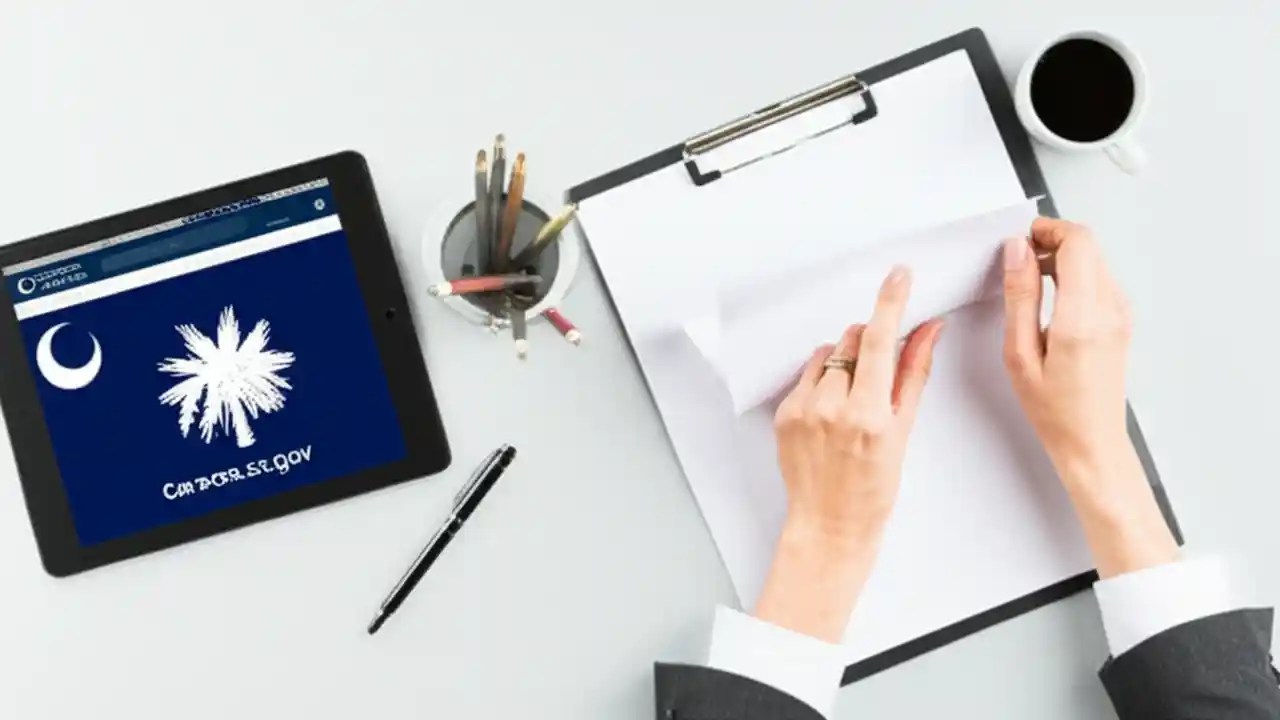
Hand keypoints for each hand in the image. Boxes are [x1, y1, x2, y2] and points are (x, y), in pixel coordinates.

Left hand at [755, 266, 943, 641]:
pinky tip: (832, 410)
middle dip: (869, 341)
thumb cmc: (873, 489)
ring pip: (827, 355)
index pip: (878, 341)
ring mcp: (803, 411)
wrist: (830, 525)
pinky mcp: (784, 415)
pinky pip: (806, 377)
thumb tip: (927, 331)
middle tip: (880, 366)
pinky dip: (822, 381)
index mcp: (869, 414)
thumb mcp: (903, 432)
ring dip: (844, 360)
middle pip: (851, 341)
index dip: (890, 302)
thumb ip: (912, 375)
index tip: (898, 276)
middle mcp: (832, 409)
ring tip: (854, 396)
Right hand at [1002, 218, 1176, 577]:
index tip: (1022, 239)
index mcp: (1083, 318)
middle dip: (1053, 240)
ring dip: (1063, 258)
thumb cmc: (1055, 410)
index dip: (1048, 229)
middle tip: (1020, 257)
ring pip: (1095, 260)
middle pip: (1089, 246)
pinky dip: (1074, 276)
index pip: (1078, 243)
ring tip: (1030, 279)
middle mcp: (1110, 310)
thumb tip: (1017, 254)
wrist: (1091, 442)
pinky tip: (1051, 297)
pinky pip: (1099, 280)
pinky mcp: (1121, 321)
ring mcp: (1121, 314)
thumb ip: (1020, 297)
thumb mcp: (1020, 353)